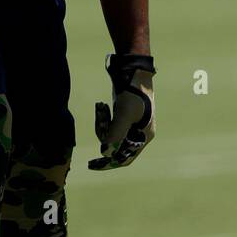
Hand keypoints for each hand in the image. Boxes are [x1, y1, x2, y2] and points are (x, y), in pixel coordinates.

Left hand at [88, 53, 155, 170]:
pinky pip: (110, 123)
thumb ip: (115, 133)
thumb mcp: (124, 113)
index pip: (126, 157)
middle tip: (93, 147)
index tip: (94, 165)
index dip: (111, 164)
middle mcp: (139, 132)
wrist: (133, 70)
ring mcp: (131, 122)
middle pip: (117, 146)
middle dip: (104, 141)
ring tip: (100, 108)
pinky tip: (100, 106)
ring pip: (111, 134)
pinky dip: (103, 118)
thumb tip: (105, 151)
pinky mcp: (123, 114)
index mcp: (143, 135)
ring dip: (102, 124)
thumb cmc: (133, 92)